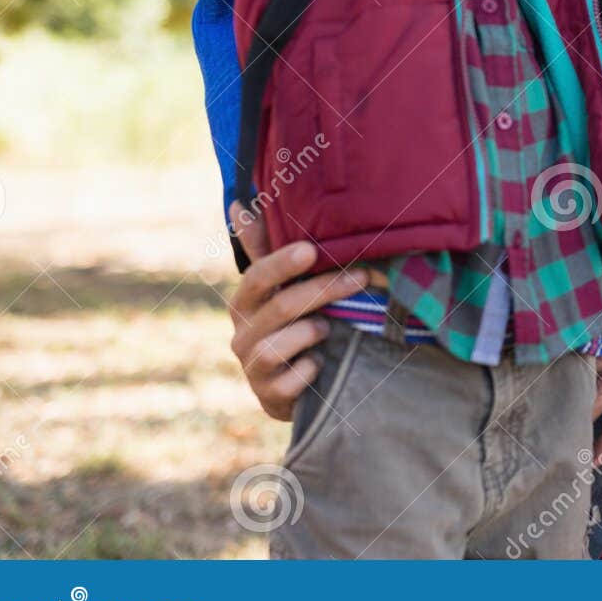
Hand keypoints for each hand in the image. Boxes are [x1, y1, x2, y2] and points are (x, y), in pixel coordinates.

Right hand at [226, 202, 367, 420]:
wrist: (295, 386)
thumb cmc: (292, 324)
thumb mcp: (280, 287)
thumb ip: (264, 249)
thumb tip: (239, 203)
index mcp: (245, 302)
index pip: (257, 277)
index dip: (281, 264)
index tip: (312, 250)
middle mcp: (242, 334)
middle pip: (279, 307)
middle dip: (324, 289)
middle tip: (362, 276)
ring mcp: (253, 368)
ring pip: (276, 347)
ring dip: (310, 332)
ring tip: (330, 327)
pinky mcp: (269, 398)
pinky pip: (289, 383)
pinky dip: (306, 371)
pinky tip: (320, 364)